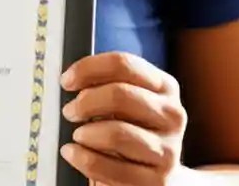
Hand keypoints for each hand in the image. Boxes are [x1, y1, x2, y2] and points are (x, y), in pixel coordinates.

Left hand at [59, 52, 189, 185]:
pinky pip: (111, 167)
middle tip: (69, 111)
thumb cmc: (132, 131)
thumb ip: (106, 86)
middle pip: (120, 95)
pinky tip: (73, 153)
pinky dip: (84, 158)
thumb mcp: (126, 104)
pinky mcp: (156, 181)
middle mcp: (172, 115)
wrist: (158, 176)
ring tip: (77, 135)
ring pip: (117, 133)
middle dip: (86, 102)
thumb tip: (70, 80)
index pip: (124, 64)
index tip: (66, 80)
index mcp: (165, 87)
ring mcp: (167, 150)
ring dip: (86, 133)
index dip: (88, 69)